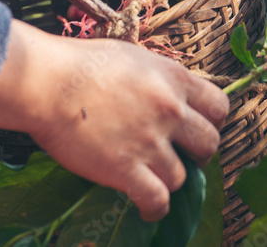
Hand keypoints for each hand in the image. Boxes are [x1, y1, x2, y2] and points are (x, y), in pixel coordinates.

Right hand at [0, 20, 229, 221]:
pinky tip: (148, 209)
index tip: (197, 128)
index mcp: (173, 78)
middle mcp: (170, 110)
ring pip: (182, 176)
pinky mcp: (127, 169)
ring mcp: (150, 141)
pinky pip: (157, 199)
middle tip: (182, 156)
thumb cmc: (79, 63)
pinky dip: (155, 209)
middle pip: (209, 143)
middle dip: (198, 153)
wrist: (48, 82)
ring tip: (153, 179)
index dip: (211, 121)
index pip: (218, 106)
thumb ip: (155, 77)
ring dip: (169, 179)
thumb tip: (163, 90)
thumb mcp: (131, 57)